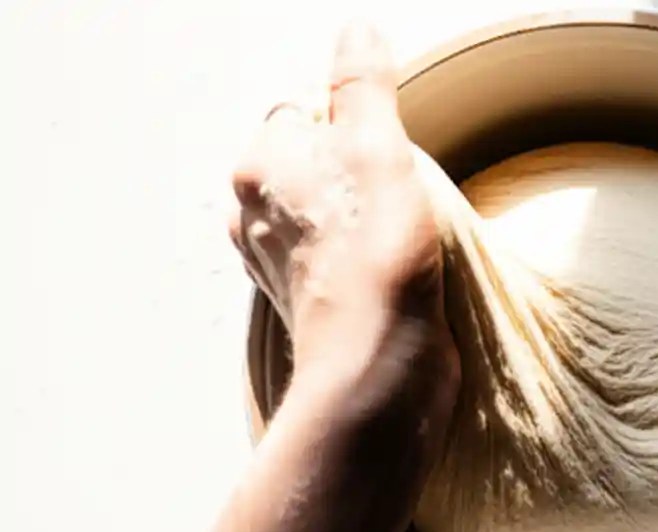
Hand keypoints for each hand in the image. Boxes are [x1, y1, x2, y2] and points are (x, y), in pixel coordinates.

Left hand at [229, 24, 455, 410]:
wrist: (378, 369)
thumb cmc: (375, 261)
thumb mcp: (378, 150)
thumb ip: (363, 88)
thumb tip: (357, 31)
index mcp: (262, 168)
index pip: (303, 112)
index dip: (351, 123)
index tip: (389, 149)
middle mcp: (258, 215)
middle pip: (311, 163)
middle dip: (352, 168)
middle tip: (399, 190)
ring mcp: (280, 264)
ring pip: (320, 213)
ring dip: (356, 215)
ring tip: (398, 229)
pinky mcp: (311, 304)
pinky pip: (331, 259)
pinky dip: (356, 257)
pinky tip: (390, 267)